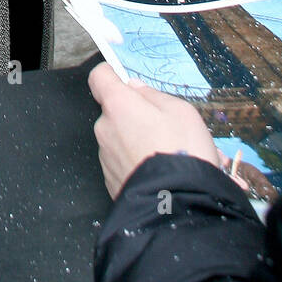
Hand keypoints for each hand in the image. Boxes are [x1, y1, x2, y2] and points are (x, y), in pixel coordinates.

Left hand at [88, 62, 219, 198]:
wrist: (180, 205)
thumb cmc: (182, 150)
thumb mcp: (181, 111)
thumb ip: (153, 95)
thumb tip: (135, 88)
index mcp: (118, 105)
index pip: (99, 77)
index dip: (112, 75)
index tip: (127, 81)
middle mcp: (104, 128)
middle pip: (114, 112)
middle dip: (135, 116)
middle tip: (166, 129)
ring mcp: (105, 157)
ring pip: (121, 139)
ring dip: (139, 142)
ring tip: (172, 155)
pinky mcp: (111, 181)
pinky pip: (124, 163)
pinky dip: (138, 164)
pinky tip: (163, 173)